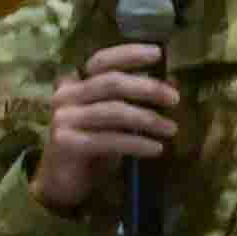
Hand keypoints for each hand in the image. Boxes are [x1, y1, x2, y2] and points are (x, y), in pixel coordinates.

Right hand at [29, 44, 184, 202]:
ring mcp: (65, 118)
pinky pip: (110, 139)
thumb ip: (134, 100)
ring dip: (148, 119)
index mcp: (76, 83)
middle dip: (147, 88)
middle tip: (174, 99)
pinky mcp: (67, 142)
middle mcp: (66, 95)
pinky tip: (156, 149)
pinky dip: (137, 144)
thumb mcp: (115, 119)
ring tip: (171, 129)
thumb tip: (172, 83)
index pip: (102, 61)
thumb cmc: (93, 145)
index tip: (157, 53)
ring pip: (114, 111)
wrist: (61, 182)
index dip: (129, 54)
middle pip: (112, 83)